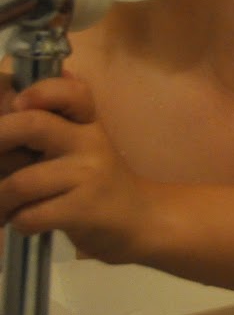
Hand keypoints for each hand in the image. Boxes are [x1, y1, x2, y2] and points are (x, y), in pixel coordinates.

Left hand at [0, 76, 141, 260]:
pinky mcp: (85, 209)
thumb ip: (42, 129)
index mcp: (87, 122)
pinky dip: (18, 222)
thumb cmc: (94, 182)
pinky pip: (31, 215)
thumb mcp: (77, 147)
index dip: (40, 91)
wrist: (140, 218)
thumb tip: (8, 110)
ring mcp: (89, 175)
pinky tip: (25, 222)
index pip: (71, 92)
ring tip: (2, 208)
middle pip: (31, 125)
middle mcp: (91, 141)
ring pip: (20, 182)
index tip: (18, 105)